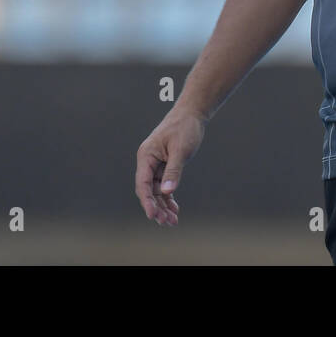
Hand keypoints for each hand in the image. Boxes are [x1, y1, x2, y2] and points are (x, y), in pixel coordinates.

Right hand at [135, 106, 206, 226]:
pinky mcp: (164, 165)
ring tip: (172, 221)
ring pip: (156, 190)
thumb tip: (167, 192)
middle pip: (148, 190)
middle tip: (167, 222)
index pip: (143, 183)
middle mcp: (148, 161)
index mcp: (146, 155)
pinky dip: (168, 197)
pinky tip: (174, 209)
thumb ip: (174, 171)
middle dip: (156, 207)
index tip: (152, 215)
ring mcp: (155, 164)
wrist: (192, 114)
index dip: (147, 201)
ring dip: (163, 205)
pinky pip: (163, 185)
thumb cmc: (185, 128)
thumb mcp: (181, 150)